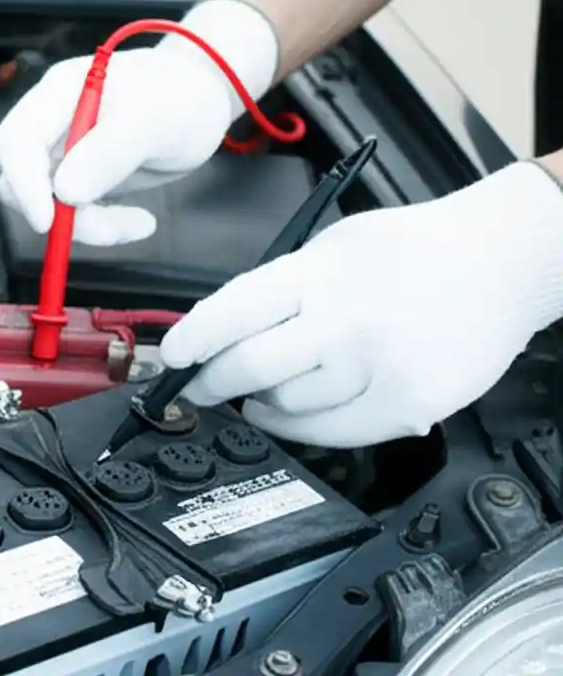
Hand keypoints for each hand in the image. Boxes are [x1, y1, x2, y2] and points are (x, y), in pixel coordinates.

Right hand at [0, 0, 277, 245]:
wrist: (203, 100)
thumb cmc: (180, 95)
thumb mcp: (153, 119)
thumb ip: (109, 152)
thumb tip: (64, 192)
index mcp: (59, 94)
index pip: (16, 140)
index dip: (23, 183)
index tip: (48, 221)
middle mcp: (53, 124)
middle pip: (23, 179)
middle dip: (61, 213)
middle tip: (109, 227)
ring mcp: (66, 153)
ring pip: (49, 204)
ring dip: (91, 225)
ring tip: (139, 223)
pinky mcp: (82, 179)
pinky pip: (75, 215)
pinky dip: (105, 226)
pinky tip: (139, 221)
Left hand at [159, 162, 562, 447]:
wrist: (505, 260)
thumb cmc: (418, 250)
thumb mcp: (336, 245)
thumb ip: (283, 286)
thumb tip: (224, 326)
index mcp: (321, 272)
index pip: (235, 309)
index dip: (193, 338)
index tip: (172, 358)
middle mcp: (346, 320)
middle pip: (251, 368)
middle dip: (212, 382)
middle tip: (198, 385)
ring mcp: (377, 367)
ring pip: (286, 405)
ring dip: (263, 402)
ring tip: (265, 388)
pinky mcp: (407, 405)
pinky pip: (331, 433)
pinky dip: (302, 428)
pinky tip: (296, 410)